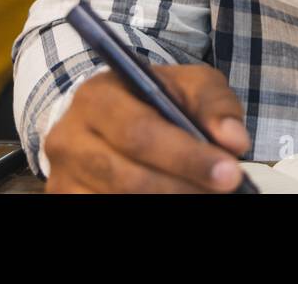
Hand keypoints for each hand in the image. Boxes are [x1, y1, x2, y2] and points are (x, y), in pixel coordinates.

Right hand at [43, 64, 252, 192]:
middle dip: (182, 187)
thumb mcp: (188, 84)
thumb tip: (233, 141)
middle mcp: (69, 137)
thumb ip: (214, 105)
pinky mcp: (66, 199)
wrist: (109, 114)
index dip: (186, 157)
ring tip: (205, 195)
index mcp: (97, 97)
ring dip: (170, 202)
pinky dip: (146, 211)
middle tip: (226, 189)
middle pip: (127, 177)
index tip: (229, 172)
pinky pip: (105, 211)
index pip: (139, 132)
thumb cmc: (154, 97)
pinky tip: (179, 200)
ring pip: (118, 201)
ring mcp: (64, 176)